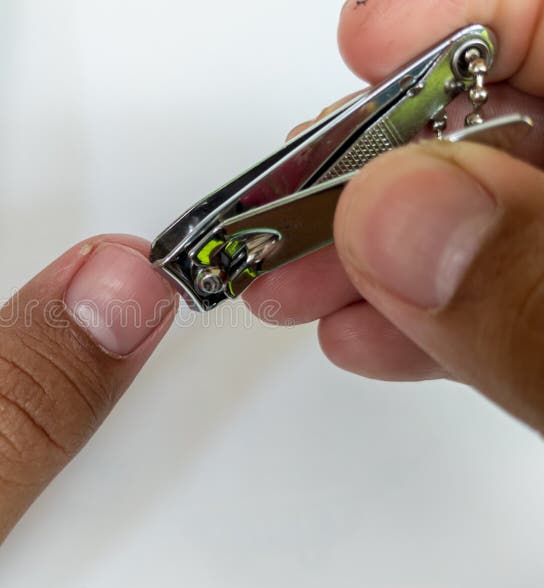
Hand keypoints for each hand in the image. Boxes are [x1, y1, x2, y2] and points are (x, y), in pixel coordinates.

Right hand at [244, 1, 543, 430]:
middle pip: (506, 130)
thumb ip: (528, 294)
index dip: (457, 24)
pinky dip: (424, 314)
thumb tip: (396, 216)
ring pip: (486, 219)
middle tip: (291, 200)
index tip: (361, 45)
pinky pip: (500, 296)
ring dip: (375, 251)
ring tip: (293, 287)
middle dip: (379, 165)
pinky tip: (365, 333)